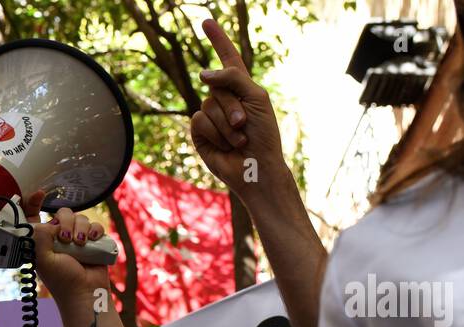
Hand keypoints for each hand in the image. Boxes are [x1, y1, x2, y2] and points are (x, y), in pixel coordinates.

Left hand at [21, 190, 112, 305]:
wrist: (86, 292)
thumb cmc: (63, 281)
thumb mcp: (43, 260)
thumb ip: (39, 237)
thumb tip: (50, 223)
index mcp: (43, 241)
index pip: (34, 216)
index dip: (34, 202)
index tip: (40, 194)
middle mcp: (59, 237)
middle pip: (62, 213)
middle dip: (66, 223)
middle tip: (67, 240)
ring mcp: (77, 238)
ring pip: (80, 217)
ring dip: (81, 229)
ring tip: (81, 245)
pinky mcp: (93, 241)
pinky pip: (95, 224)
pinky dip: (95, 230)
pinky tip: (93, 239)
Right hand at [189, 19, 285, 202]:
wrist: (257, 167)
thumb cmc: (264, 134)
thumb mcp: (256, 97)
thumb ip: (232, 79)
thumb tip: (201, 75)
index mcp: (241, 88)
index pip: (227, 58)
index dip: (218, 40)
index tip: (206, 22)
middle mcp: (223, 99)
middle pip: (217, 86)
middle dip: (232, 106)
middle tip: (245, 124)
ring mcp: (210, 116)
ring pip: (208, 105)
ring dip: (226, 124)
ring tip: (239, 139)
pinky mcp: (199, 134)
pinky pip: (199, 121)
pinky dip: (215, 133)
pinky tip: (226, 146)